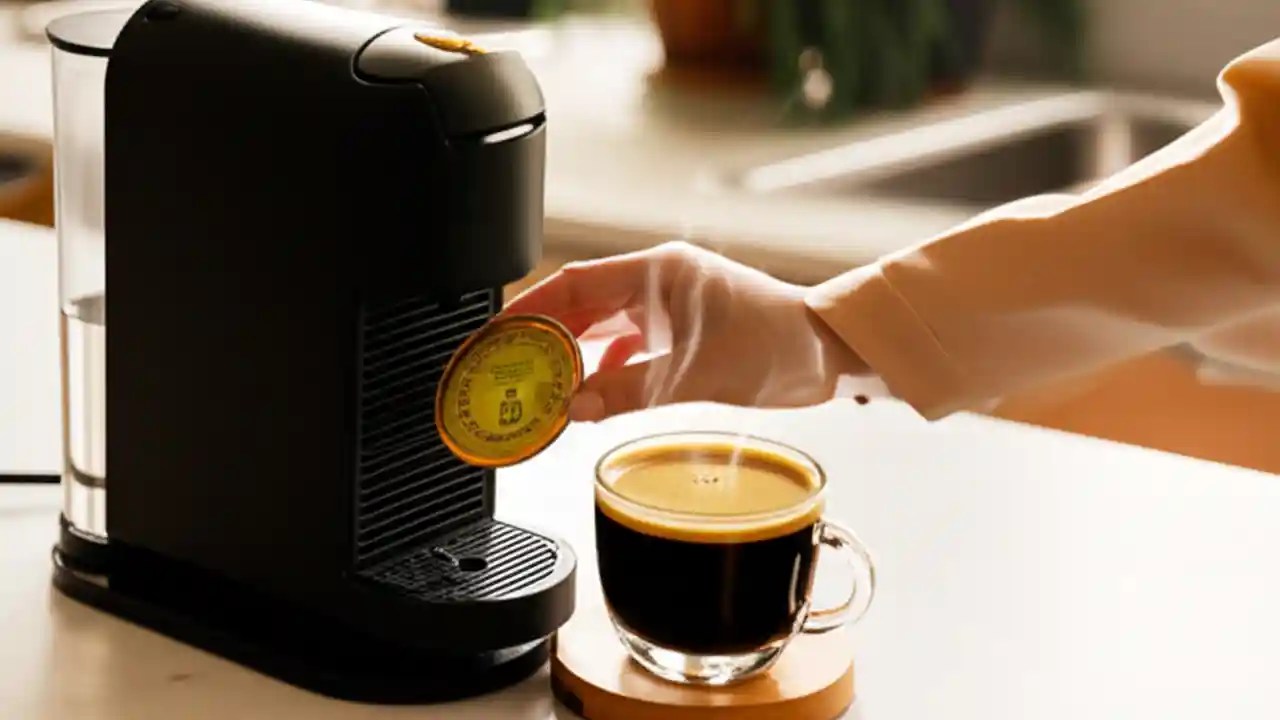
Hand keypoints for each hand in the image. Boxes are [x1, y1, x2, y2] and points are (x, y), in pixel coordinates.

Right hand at [502, 241, 867, 421]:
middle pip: (581, 304)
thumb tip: (574, 407)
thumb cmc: (781, 345)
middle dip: (541, 337)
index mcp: (658, 272)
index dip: (528, 310)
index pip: (573, 283)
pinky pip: (628, 343)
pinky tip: (592, 390)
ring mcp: (671, 304)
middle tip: (504, 369)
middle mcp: (659, 281)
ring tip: (539, 385)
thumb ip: (629, 389)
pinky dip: (605, 366)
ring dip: (572, 355)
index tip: (495, 337)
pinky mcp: (683, 328)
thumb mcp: (696, 374)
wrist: (832, 353)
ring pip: (602, 325)